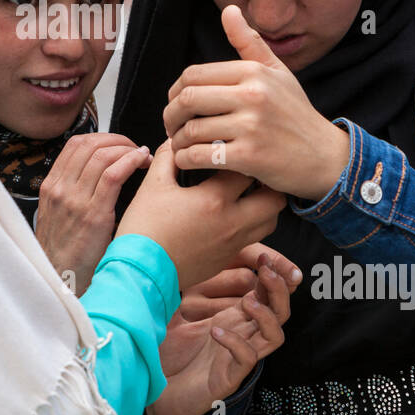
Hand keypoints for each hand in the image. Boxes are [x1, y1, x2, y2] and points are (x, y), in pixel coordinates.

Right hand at [36, 133, 151, 295]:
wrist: (61, 282)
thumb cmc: (67, 252)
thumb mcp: (59, 216)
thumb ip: (73, 193)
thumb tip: (100, 174)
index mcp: (51, 186)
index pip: (76, 144)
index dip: (102, 137)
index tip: (120, 144)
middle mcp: (60, 189)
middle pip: (89, 143)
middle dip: (118, 139)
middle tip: (136, 148)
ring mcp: (74, 201)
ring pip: (101, 155)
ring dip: (127, 148)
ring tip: (142, 156)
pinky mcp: (93, 215)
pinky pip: (112, 175)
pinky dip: (130, 161)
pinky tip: (142, 161)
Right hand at [117, 140, 286, 290]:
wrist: (140, 272)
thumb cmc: (145, 229)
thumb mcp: (153, 185)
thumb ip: (167, 158)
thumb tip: (175, 142)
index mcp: (215, 199)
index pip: (247, 167)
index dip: (241, 154)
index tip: (231, 149)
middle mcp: (233, 222)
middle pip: (274, 199)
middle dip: (267, 182)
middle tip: (252, 172)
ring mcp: (233, 244)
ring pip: (271, 222)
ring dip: (265, 206)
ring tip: (248, 194)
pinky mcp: (227, 259)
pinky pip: (255, 239)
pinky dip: (253, 224)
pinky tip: (232, 217)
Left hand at [160, 245, 300, 376]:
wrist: (160, 398)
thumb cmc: (171, 357)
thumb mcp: (178, 316)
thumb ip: (186, 291)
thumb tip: (180, 259)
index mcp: (235, 320)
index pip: (266, 295)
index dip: (271, 276)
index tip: (263, 256)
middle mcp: (243, 336)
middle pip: (279, 311)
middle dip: (278, 289)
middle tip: (265, 269)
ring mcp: (239, 357)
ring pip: (274, 336)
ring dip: (266, 315)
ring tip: (248, 302)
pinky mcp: (229, 378)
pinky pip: (247, 359)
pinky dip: (236, 342)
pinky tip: (216, 331)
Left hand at [164, 4, 349, 199]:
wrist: (325, 156)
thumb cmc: (296, 113)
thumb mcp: (277, 72)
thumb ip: (249, 43)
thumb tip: (228, 10)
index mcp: (254, 72)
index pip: (194, 74)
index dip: (175, 90)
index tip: (176, 104)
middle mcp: (253, 95)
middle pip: (188, 99)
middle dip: (170, 115)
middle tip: (172, 127)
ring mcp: (251, 126)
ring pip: (191, 129)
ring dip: (178, 141)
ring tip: (182, 145)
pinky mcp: (250, 156)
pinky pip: (201, 155)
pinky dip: (187, 159)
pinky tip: (189, 160)